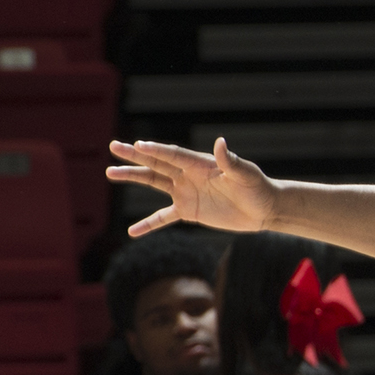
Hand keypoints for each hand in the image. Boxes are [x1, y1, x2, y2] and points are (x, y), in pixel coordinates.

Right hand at [108, 138, 279, 235]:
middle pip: (157, 164)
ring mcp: (186, 192)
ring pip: (154, 183)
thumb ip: (231, 161)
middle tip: (114, 147)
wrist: (264, 209)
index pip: (174, 155)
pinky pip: (164, 218)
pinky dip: (149, 224)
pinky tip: (132, 232)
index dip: (157, 151)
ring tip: (111, 172)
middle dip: (135, 156)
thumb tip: (221, 142)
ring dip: (133, 177)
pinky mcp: (188, 211)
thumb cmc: (257, 187)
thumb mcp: (245, 175)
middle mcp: (188, 175)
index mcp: (200, 164)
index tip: (138, 145)